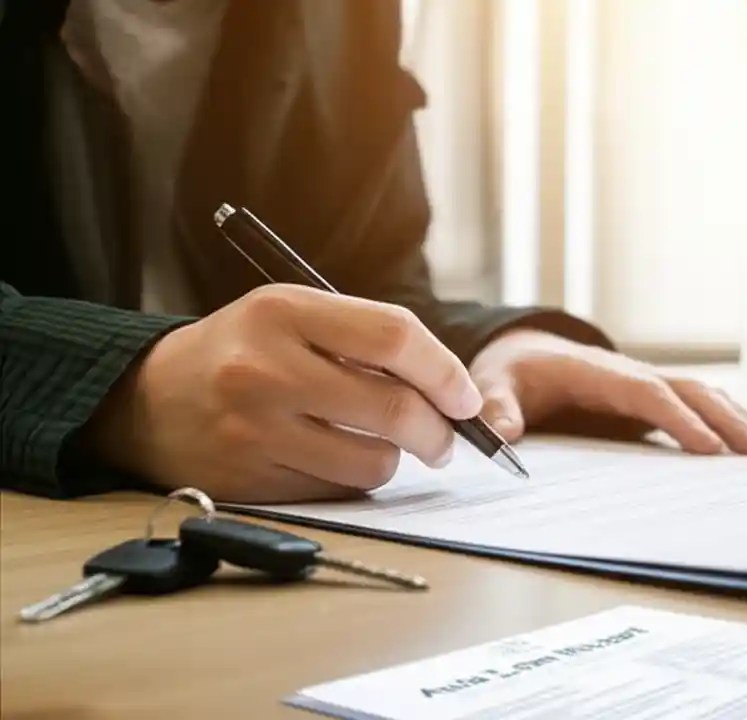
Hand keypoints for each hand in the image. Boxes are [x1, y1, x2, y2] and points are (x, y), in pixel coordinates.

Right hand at [84, 285, 481, 502]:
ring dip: (395, 460)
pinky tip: (337, 462)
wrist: (145, 400)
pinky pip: (337, 492)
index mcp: (283, 311)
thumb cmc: (243, 351)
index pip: (395, 337)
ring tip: (383, 447)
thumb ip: (366, 339)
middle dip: (439, 432)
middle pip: (394, 408)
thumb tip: (454, 392)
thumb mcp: (291, 315)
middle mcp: (266, 368)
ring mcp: (255, 430)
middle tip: (445, 439)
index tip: (466, 397)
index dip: (446, 371)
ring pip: (373, 462)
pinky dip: (354, 482)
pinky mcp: (249, 481)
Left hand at [468, 329, 746, 454]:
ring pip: (705, 397)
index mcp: (600, 373)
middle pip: (691, 393)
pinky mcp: (654, 402)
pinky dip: (731, 424)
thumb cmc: (513, 371)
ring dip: (739, 421)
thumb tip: (503, 434)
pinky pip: (700, 409)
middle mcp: (634, 375)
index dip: (679, 419)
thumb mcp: (494, 384)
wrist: (524, 353)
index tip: (708, 447)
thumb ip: (498, 408)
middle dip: (728, 421)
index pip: (647, 395)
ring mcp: (649, 386)